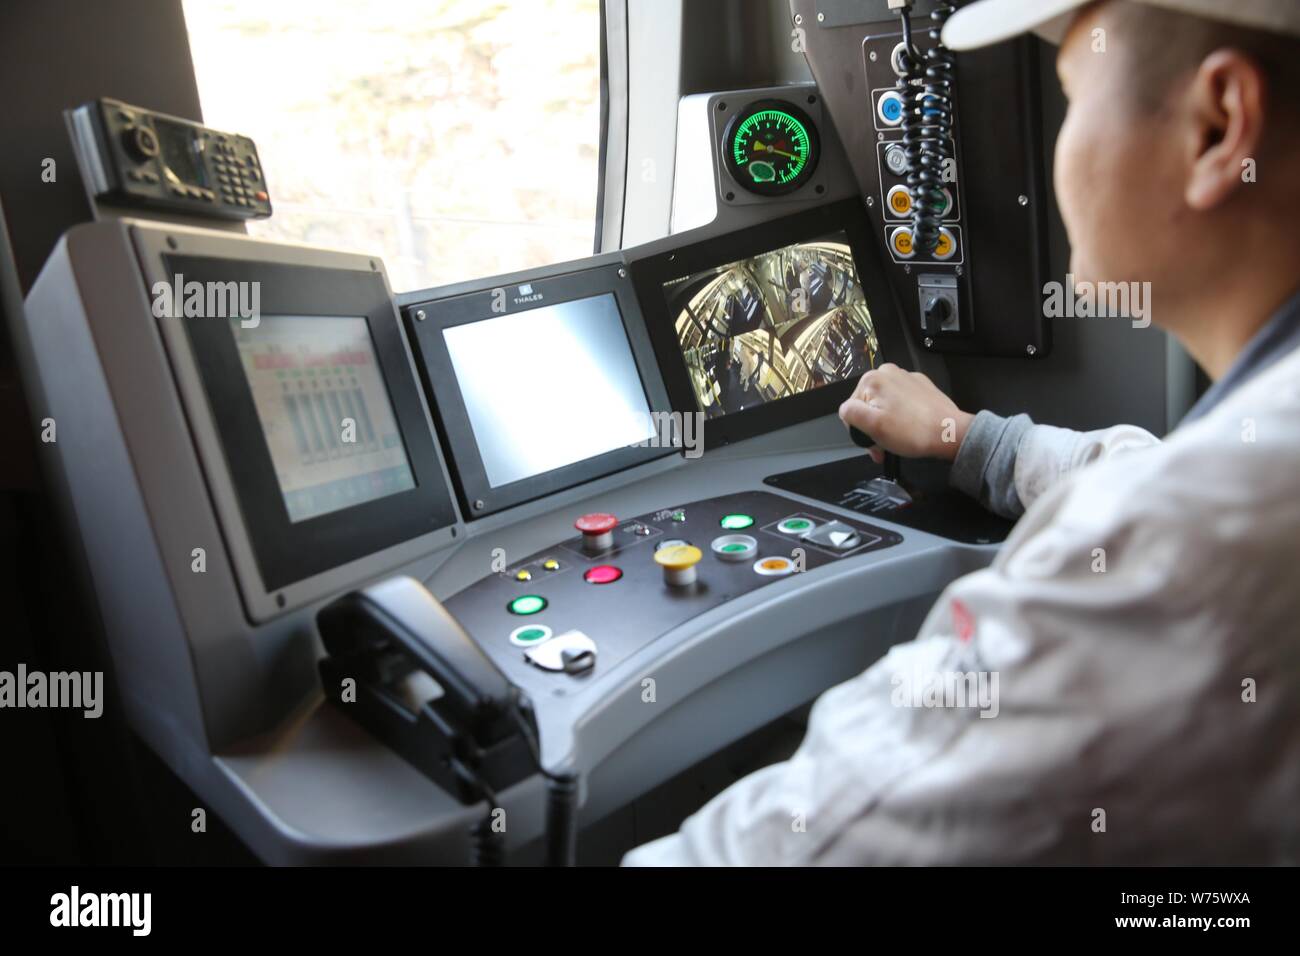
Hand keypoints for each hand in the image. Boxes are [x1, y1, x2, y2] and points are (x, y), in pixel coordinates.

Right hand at [838, 363, 973, 462]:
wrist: (949, 432)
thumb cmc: (913, 432)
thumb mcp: (872, 426)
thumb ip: (849, 413)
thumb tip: (845, 410)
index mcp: (872, 380)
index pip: (851, 408)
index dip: (859, 431)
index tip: (872, 445)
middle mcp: (888, 372)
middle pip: (868, 404)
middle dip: (873, 427)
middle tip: (884, 446)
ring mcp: (906, 378)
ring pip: (884, 403)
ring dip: (886, 422)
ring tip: (899, 437)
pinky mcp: (920, 386)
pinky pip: (901, 401)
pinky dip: (902, 415)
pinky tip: (910, 427)